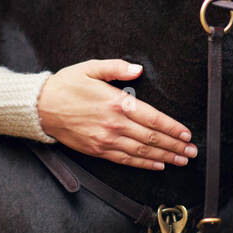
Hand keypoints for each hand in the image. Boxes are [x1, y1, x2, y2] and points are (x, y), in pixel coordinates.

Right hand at [36, 60, 196, 169]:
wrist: (40, 107)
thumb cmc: (66, 86)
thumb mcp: (90, 68)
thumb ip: (116, 67)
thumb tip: (137, 69)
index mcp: (116, 103)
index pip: (152, 118)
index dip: (172, 128)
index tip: (186, 133)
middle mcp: (114, 124)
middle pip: (151, 138)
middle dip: (174, 145)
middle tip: (191, 151)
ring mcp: (106, 140)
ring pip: (141, 152)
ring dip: (164, 157)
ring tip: (181, 160)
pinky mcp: (97, 150)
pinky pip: (125, 160)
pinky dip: (143, 164)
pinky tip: (157, 165)